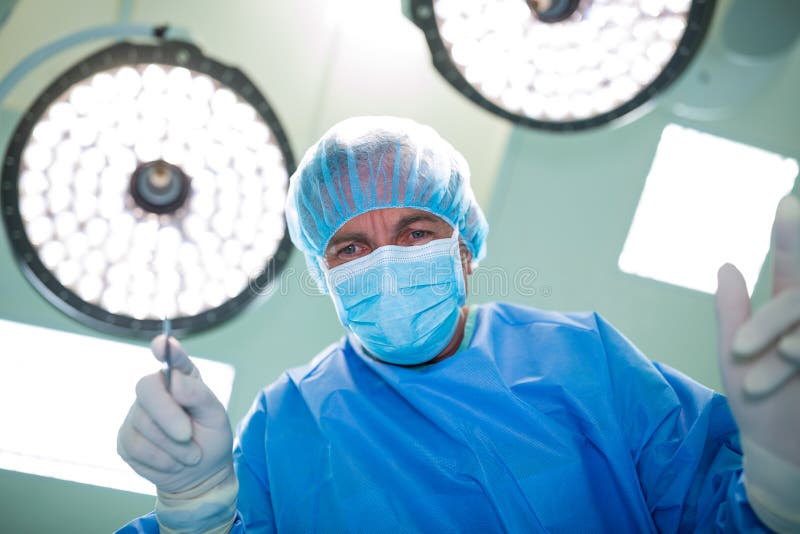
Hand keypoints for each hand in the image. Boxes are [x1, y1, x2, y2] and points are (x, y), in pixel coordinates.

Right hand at [117, 335, 236, 531]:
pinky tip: (173, 462)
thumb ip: (198, 396)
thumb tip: (174, 381)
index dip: (164, 348)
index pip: (170, 356)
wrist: (199, 474)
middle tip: (187, 435)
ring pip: (143, 424)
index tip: (163, 345)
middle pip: (147, 390)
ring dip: (172, 446)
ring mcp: (136, 413)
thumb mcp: (215, 416)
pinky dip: (161, 459)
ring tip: (190, 453)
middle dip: (167, 415)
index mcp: (181, 377)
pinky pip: (137, 447)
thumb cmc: (211, 437)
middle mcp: (155, 390)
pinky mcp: (125, 438)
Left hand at [716, 194, 799, 531]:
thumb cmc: (756, 404)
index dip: (792, 238)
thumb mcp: (735, 356)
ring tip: (788, 350)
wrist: (779, 459)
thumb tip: (724, 264)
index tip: (786, 202)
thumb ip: (732, 312)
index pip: (796, 267)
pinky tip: (795, 351)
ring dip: (796, 319)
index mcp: (793, 315)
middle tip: (789, 232)